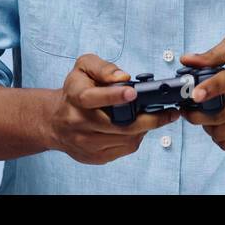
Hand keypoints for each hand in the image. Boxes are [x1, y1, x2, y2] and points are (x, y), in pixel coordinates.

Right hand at [48, 54, 180, 164]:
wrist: (55, 121)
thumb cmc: (74, 91)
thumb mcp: (83, 68)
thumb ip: (102, 68)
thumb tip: (123, 77)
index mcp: (76, 97)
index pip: (94, 98)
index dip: (115, 96)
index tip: (134, 92)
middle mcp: (79, 122)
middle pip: (117, 126)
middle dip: (148, 119)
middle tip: (169, 113)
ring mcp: (86, 143)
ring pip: (125, 140)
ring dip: (145, 129)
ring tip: (154, 118)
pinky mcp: (94, 156)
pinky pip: (124, 149)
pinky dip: (136, 138)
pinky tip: (138, 128)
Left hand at [178, 33, 224, 150]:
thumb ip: (212, 54)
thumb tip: (186, 61)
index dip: (210, 88)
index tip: (195, 95)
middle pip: (221, 115)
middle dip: (196, 115)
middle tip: (188, 109)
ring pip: (221, 133)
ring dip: (206, 127)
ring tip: (206, 116)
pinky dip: (218, 137)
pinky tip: (219, 124)